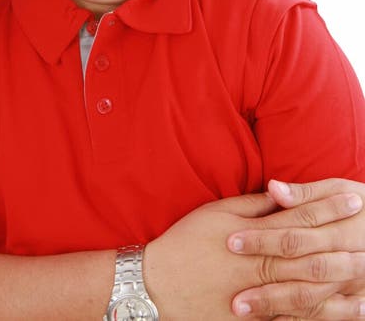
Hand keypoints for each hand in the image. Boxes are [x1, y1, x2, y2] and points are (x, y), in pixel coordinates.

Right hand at [143, 191, 362, 319]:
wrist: (157, 286)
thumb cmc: (186, 242)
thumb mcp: (217, 214)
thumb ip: (254, 207)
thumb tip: (282, 194)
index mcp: (254, 237)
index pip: (299, 219)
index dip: (328, 208)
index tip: (354, 200)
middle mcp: (260, 267)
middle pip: (310, 257)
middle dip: (344, 247)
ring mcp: (259, 298)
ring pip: (308, 294)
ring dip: (340, 290)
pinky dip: (317, 318)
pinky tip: (337, 316)